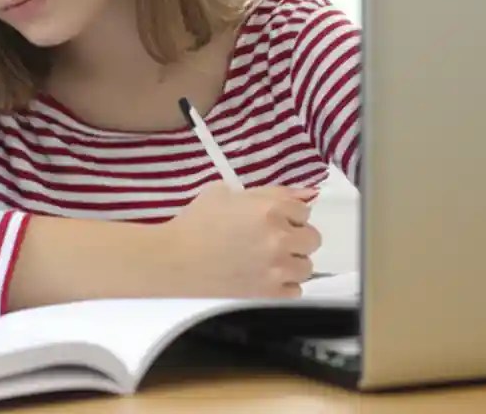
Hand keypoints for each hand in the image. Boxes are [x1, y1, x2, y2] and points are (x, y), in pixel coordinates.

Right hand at [158, 182, 321, 298]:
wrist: (173, 260)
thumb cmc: (195, 222)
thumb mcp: (225, 193)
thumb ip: (269, 192)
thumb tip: (306, 193)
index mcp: (269, 209)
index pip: (304, 209)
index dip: (287, 213)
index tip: (271, 218)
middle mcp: (280, 238)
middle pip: (312, 238)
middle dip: (294, 236)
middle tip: (270, 239)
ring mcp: (277, 269)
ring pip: (306, 266)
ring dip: (291, 261)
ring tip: (266, 261)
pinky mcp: (270, 294)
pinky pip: (296, 290)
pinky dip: (284, 284)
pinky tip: (264, 277)